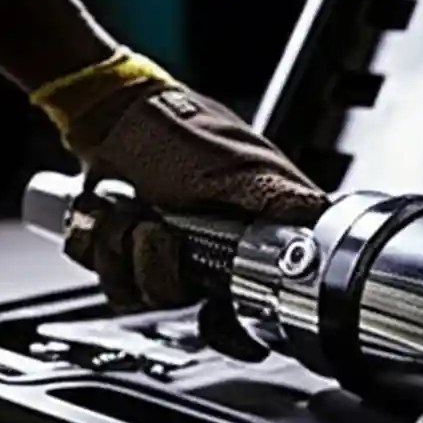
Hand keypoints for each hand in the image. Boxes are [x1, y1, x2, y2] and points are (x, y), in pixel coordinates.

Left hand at [49, 71, 328, 312]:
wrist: (104, 115)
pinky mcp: (135, 254)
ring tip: (131, 213)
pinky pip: (118, 283)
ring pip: (156, 295)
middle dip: (168, 270)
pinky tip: (109, 216)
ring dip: (127, 252)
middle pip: (203, 303)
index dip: (248, 307)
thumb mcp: (228, 164)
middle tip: (160, 229)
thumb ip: (275, 196)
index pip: (272, 288)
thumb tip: (320, 217)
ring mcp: (176, 250)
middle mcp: (219, 243)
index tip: (220, 295)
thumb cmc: (167, 128)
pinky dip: (102, 248)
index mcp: (255, 222)